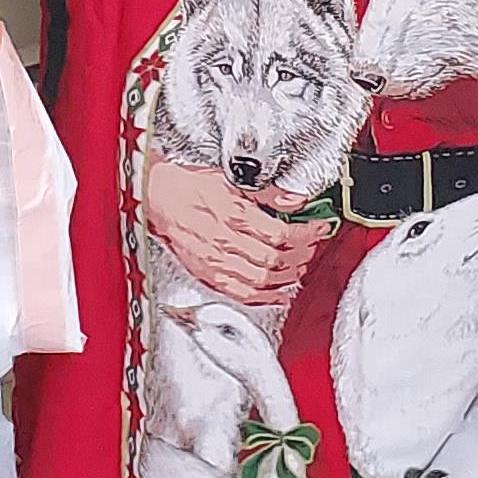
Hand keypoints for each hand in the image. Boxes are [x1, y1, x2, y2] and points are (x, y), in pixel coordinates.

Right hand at [141, 156, 328, 313]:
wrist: (158, 198)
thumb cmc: (189, 187)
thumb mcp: (231, 179)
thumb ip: (268, 193)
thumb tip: (296, 200)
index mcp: (232, 214)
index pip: (281, 234)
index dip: (306, 234)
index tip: (318, 228)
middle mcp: (224, 241)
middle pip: (274, 259)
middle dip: (301, 255)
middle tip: (310, 247)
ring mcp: (216, 262)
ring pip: (261, 280)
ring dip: (287, 277)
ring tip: (298, 267)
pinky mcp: (208, 274)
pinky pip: (241, 294)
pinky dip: (265, 298)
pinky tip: (278, 294)